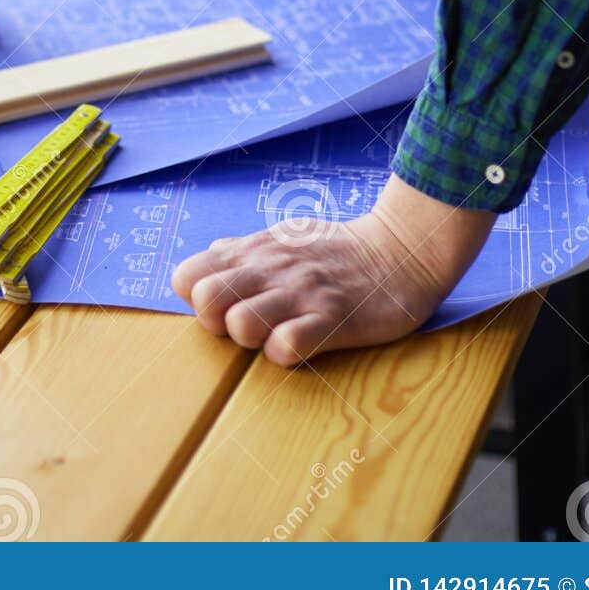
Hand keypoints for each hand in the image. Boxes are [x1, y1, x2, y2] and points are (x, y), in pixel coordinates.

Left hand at [172, 174, 493, 363]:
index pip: (187, 276)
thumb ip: (244, 251)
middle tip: (244, 327)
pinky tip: (301, 345)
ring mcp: (301, 293)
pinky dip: (287, 353)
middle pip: (205, 300)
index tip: (220, 307)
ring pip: (241, 323)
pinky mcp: (333, 318)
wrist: (400, 250)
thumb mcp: (284, 236)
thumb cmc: (337, 249)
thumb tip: (210, 256)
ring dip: (251, 339)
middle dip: (215, 322)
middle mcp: (271, 268)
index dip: (195, 299)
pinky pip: (288, 346)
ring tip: (275, 335)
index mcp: (254, 249)